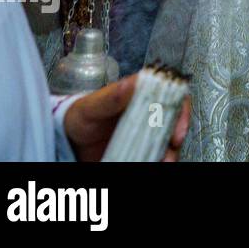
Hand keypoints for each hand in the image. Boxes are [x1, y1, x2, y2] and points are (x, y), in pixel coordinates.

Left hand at [63, 73, 191, 161]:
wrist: (66, 142)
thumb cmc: (79, 117)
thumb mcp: (90, 106)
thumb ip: (109, 97)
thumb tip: (130, 83)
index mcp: (142, 95)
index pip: (173, 96)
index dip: (181, 110)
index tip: (178, 128)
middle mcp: (150, 112)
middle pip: (176, 121)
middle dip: (178, 136)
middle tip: (172, 149)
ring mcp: (146, 133)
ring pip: (169, 141)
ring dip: (170, 152)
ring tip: (163, 163)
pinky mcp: (141, 150)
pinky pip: (156, 155)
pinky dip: (159, 160)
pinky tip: (155, 164)